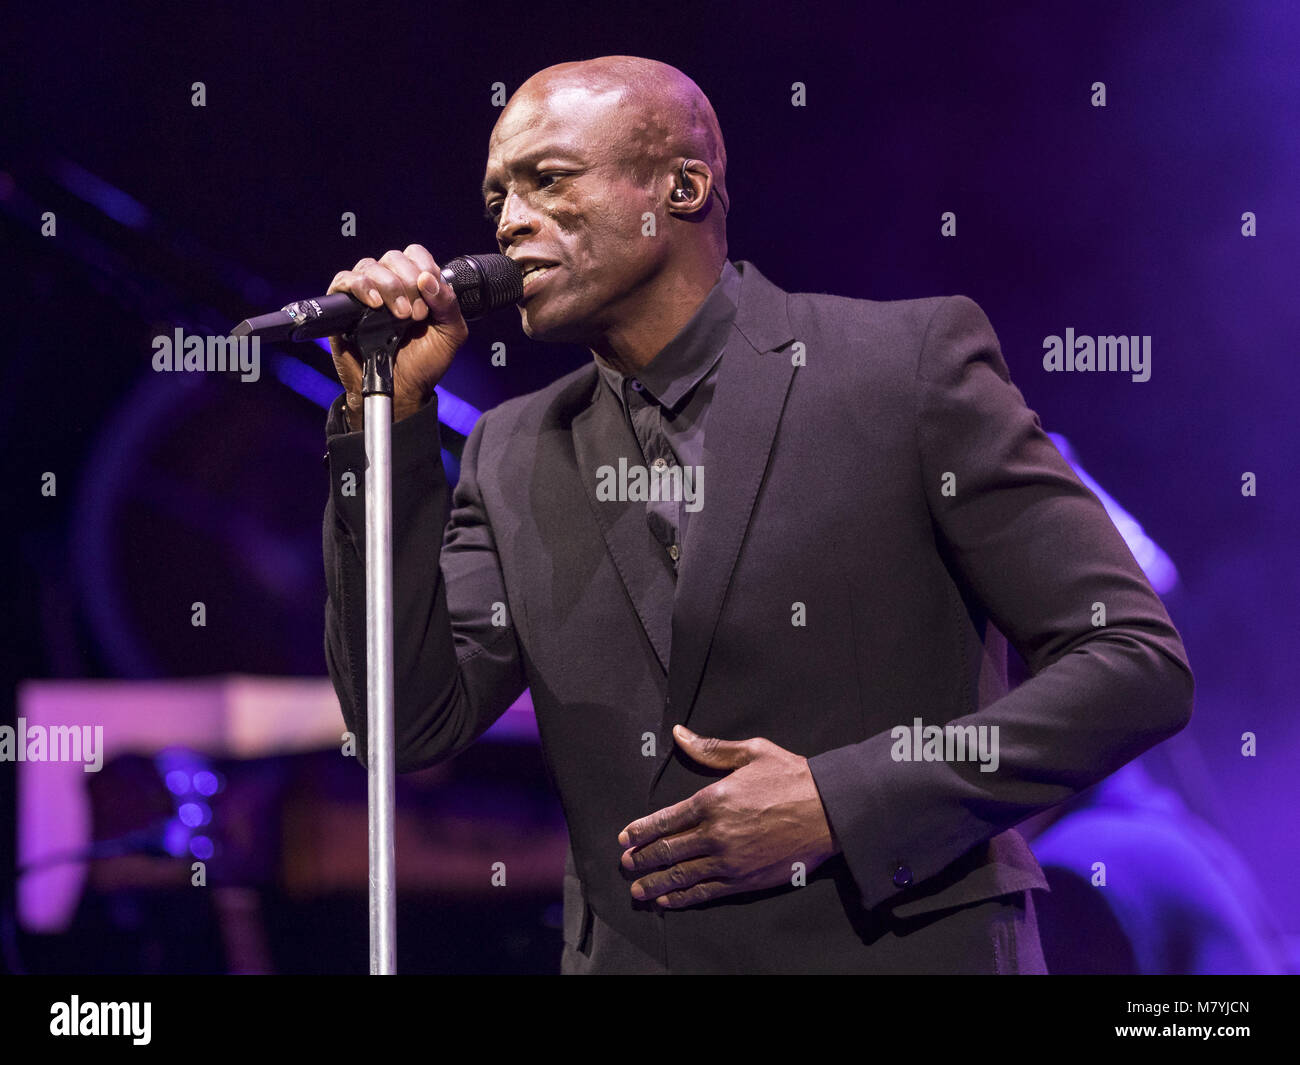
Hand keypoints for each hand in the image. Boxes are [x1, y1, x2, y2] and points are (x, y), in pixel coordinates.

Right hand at [327, 244, 468, 427]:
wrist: (401, 391)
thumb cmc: (424, 363)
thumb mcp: (450, 334)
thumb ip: (449, 304)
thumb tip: (428, 278)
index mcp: (415, 285)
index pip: (416, 254)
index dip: (424, 267)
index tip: (430, 296)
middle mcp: (389, 284)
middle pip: (393, 257)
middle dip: (408, 281)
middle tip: (415, 314)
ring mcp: (365, 294)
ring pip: (369, 266)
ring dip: (389, 286)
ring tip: (399, 316)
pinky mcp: (343, 307)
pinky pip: (343, 280)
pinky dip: (359, 287)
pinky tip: (375, 304)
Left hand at [618, 726, 839, 908]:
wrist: (830, 810)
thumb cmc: (792, 777)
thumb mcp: (751, 752)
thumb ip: (711, 748)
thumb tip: (680, 734)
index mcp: (713, 799)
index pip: (665, 820)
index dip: (641, 831)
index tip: (625, 838)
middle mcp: (715, 832)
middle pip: (667, 850)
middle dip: (642, 859)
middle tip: (626, 864)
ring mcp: (729, 860)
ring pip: (681, 875)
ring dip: (655, 883)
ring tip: (638, 890)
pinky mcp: (744, 880)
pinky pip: (705, 892)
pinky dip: (683, 897)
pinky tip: (669, 900)